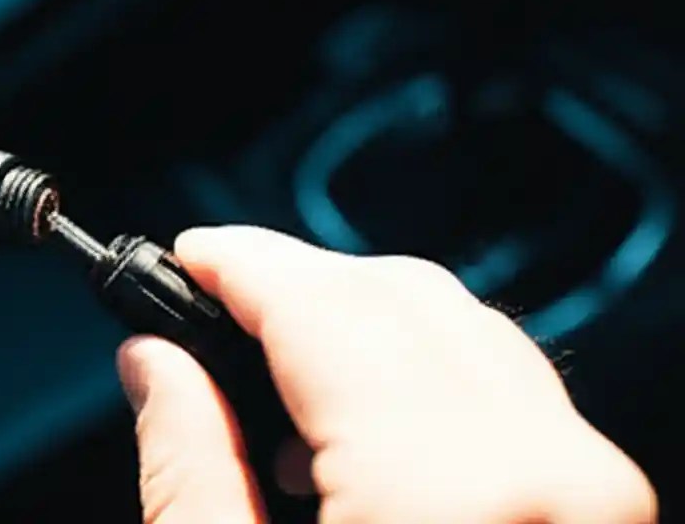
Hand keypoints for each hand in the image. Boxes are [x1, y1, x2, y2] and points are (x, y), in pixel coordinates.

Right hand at [118, 226, 656, 522]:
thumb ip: (186, 464)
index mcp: (450, 494)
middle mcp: (550, 477)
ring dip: (355, 327)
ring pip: (462, 326)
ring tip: (269, 389)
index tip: (186, 258)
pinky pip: (508, 389)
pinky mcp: (601, 514)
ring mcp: (592, 496)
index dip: (237, 262)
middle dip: (292, 284)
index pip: (325, 306)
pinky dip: (420, 379)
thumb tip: (154, 365)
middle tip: (207, 313)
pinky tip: (353, 442)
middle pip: (400, 294)